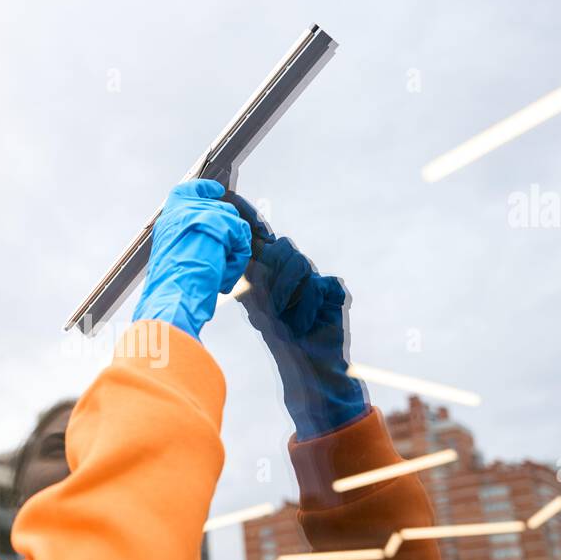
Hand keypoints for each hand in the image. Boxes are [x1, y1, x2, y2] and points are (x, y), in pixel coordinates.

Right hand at [132, 179, 252, 340]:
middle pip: (221, 210)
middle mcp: (182, 212)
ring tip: (218, 273)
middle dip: (229, 237)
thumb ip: (191, 241)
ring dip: (233, 251)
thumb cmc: (172, 287)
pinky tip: (223, 275)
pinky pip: (242, 238)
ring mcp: (200, 214)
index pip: (187, 191)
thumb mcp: (175, 258)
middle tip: (222, 262)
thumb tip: (217, 239)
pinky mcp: (218, 222)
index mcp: (169, 220)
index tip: (217, 191)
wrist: (172, 296)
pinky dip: (237, 260)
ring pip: (235, 224)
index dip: (203, 189)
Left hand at [228, 192, 369, 439]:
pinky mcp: (333, 290)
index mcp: (269, 268)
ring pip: (299, 262)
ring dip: (288, 293)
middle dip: (272, 273)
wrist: (306, 363)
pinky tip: (305, 323)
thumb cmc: (278, 334)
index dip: (246, 216)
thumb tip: (230, 245)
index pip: (259, 234)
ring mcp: (314, 277)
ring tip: (284, 316)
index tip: (227, 196)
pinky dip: (308, 307)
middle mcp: (292, 268)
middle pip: (282, 248)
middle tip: (268, 300)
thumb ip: (249, 275)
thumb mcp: (255, 303)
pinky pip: (320, 284)